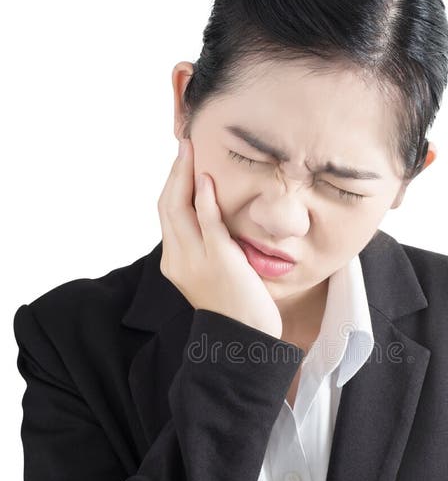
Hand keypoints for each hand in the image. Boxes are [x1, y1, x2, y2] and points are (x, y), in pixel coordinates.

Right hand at [157, 137, 283, 338]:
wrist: (246, 336)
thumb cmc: (236, 305)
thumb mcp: (212, 273)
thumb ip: (206, 246)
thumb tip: (211, 215)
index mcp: (173, 262)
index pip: (166, 214)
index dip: (172, 184)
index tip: (181, 161)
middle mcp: (178, 260)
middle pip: (167, 205)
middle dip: (174, 172)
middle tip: (184, 144)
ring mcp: (196, 260)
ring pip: (179, 209)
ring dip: (184, 175)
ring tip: (191, 150)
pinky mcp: (218, 260)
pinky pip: (207, 223)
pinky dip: (204, 199)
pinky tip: (206, 178)